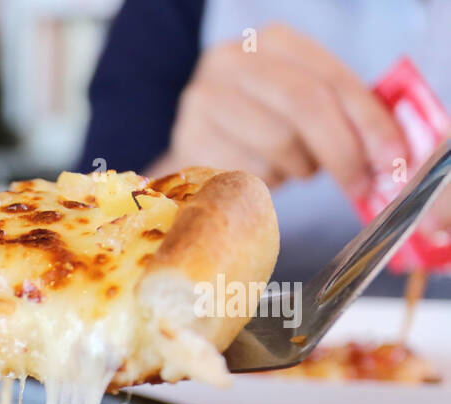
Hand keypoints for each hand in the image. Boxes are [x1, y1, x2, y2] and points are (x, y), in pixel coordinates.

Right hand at [149, 23, 406, 199]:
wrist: (201, 141)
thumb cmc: (266, 122)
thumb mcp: (305, 102)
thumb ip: (345, 113)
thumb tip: (389, 155)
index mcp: (273, 41)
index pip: (332, 79)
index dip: (368, 121)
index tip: (391, 159)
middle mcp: (232, 60)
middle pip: (305, 106)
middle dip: (342, 151)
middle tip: (360, 185)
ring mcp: (205, 99)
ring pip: (277, 143)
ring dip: (300, 167)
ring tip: (297, 168)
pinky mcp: (189, 139)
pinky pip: (247, 171)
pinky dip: (267, 181)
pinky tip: (264, 172)